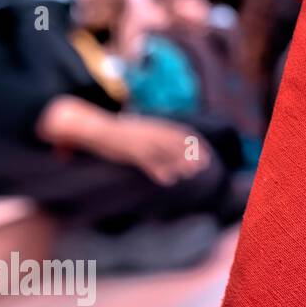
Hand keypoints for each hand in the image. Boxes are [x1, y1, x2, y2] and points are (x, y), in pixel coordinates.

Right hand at [95, 115, 210, 184]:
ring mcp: (145, 143)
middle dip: (194, 155)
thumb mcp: (144, 127)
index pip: (185, 133)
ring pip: (169, 154)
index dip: (198, 144)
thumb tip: (172, 140)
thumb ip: (158, 132)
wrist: (99, 129)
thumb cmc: (121, 131)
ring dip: (181, 164)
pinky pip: (152, 164)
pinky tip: (168, 180)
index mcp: (158, 125)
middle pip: (181, 144)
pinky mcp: (134, 153)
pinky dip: (161, 172)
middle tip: (202, 166)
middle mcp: (154, 133)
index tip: (206, 154)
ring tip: (188, 174)